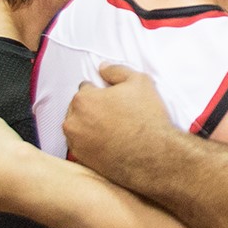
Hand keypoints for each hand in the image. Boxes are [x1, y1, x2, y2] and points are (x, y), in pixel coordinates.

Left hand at [62, 63, 178, 184]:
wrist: (154, 157)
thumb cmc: (147, 119)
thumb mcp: (139, 82)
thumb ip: (116, 70)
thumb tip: (103, 67)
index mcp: (83, 100)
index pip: (85, 88)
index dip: (101, 91)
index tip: (114, 99)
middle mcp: (73, 122)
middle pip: (78, 108)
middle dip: (92, 109)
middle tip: (115, 114)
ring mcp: (76, 143)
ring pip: (78, 127)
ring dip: (89, 125)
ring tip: (113, 130)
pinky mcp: (82, 160)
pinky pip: (82, 145)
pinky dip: (91, 143)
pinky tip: (110, 142)